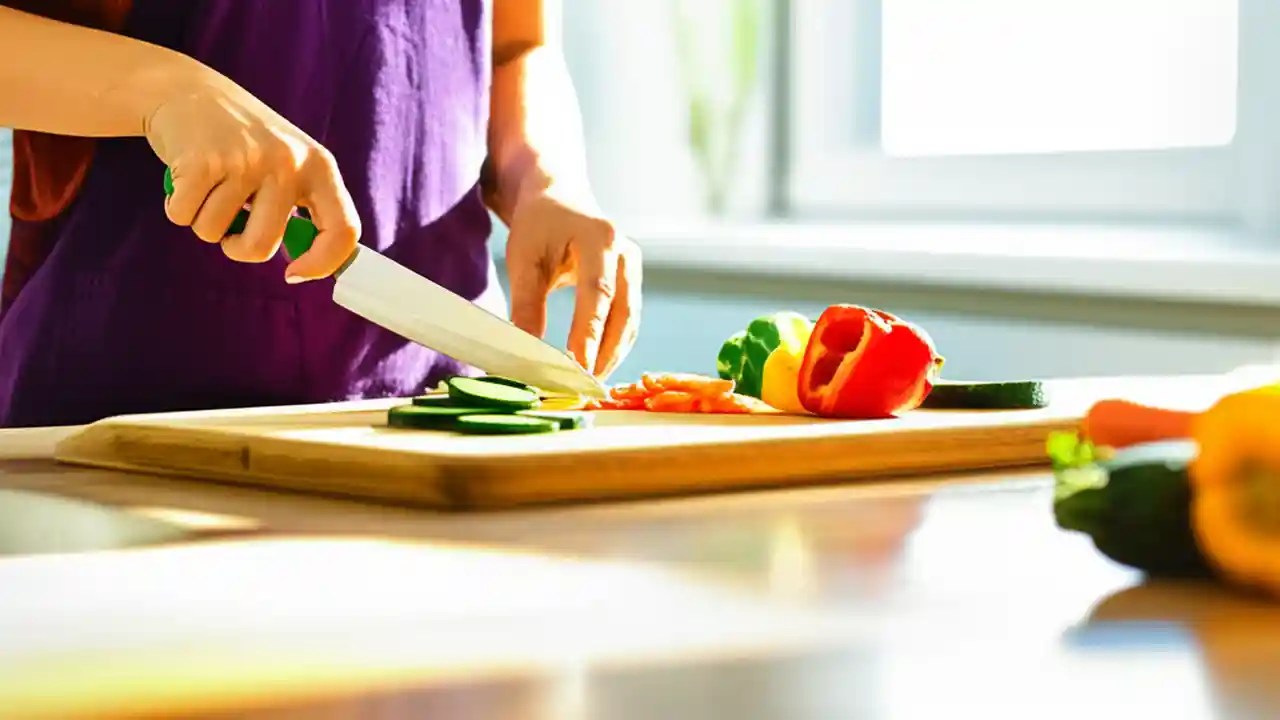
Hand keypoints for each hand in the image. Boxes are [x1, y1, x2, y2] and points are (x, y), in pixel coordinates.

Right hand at [144, 71, 359, 280]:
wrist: (188, 89)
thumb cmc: (243, 142)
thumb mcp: (287, 164)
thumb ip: (300, 207)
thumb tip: (305, 268)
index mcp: (319, 167)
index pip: (343, 230)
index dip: (323, 263)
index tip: (294, 274)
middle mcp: (287, 162)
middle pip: (261, 246)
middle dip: (237, 248)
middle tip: (231, 224)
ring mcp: (245, 160)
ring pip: (214, 233)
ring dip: (203, 221)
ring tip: (208, 186)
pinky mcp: (202, 161)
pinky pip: (183, 216)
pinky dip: (177, 208)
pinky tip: (186, 178)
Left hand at [505, 187, 641, 377]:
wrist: (559, 196)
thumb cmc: (538, 225)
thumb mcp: (524, 260)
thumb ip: (526, 306)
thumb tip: (526, 353)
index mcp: (600, 238)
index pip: (597, 294)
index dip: (589, 335)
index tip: (576, 368)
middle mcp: (625, 253)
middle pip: (623, 313)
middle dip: (605, 353)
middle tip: (583, 386)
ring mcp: (633, 268)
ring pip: (630, 321)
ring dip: (612, 354)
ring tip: (588, 383)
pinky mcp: (632, 282)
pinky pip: (628, 320)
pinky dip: (613, 345)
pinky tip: (595, 365)